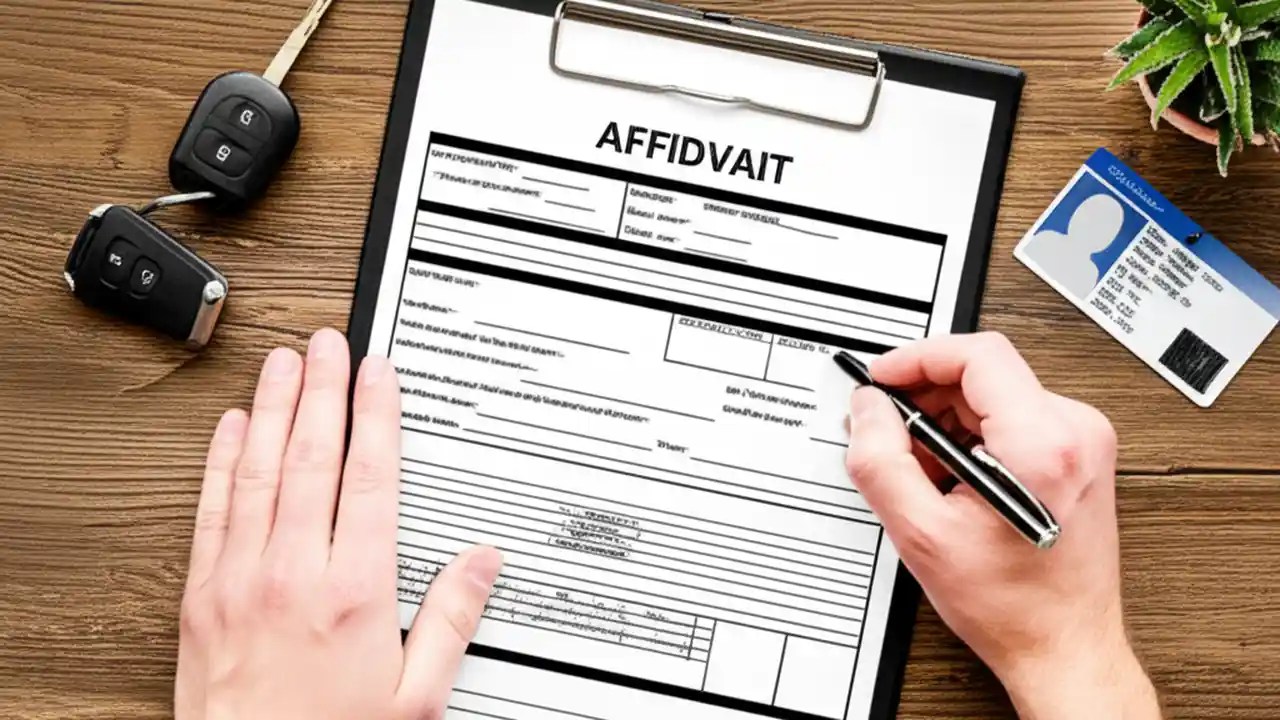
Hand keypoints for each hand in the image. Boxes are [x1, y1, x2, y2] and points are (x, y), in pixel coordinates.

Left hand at [175, 328, 502, 719]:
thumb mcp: (417, 696)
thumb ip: (451, 620)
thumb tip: (481, 563)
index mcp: (354, 591)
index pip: (368, 478)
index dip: (375, 415)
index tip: (378, 375)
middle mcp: (293, 574)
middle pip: (311, 458)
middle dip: (324, 391)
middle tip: (329, 345)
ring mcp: (240, 581)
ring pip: (258, 472)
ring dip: (274, 409)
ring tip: (284, 363)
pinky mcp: (201, 597)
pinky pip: (212, 510)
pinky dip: (221, 462)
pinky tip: (233, 427)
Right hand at [844, 333, 1159, 719]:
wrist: (1065, 647)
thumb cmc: (1015, 608)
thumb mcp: (922, 534)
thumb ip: (881, 461)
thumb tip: (868, 411)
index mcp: (1045, 444)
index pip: (977, 356)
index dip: (918, 358)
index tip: (884, 378)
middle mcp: (1076, 433)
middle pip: (984, 374)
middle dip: (925, 398)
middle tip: (888, 431)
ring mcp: (1084, 443)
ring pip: (996, 397)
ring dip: (947, 423)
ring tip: (922, 471)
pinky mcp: (1080, 456)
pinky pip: (1014, 420)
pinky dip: (972, 438)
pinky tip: (951, 481)